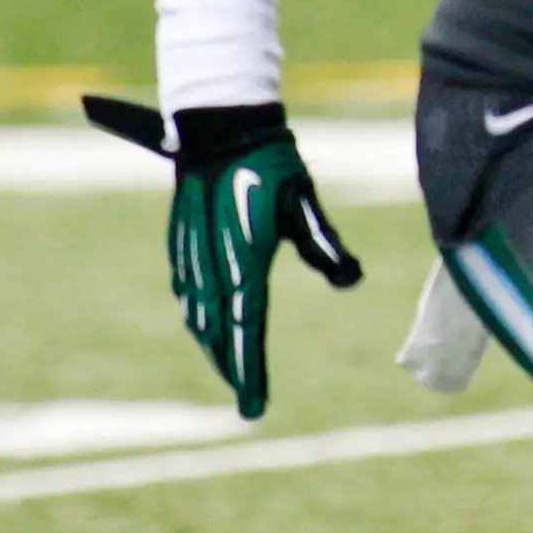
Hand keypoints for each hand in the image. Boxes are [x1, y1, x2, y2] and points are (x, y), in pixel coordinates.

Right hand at [85, 95, 362, 418]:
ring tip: (231, 366)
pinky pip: (187, 289)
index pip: (245, 329)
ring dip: (213, 342)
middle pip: (217, 330)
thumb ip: (323, 244)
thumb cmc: (270, 161)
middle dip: (231, 365)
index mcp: (242, 259)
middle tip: (247, 395)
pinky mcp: (181, 239)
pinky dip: (198, 313)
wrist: (219, 124)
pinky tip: (206, 320)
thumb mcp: (302, 201)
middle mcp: (209, 263)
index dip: (250, 371)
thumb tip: (352, 280)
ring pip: (197, 313)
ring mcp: (189, 252)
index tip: (254, 407)